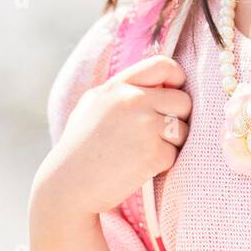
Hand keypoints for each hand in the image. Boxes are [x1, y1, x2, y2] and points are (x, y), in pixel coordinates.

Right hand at [33, 55, 191, 219]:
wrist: (67, 184)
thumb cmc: (79, 148)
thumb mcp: (93, 106)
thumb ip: (122, 92)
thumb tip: (157, 86)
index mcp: (118, 86)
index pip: (163, 66)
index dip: (176, 79)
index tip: (172, 95)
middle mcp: (133, 100)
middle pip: (182, 101)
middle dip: (178, 118)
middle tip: (158, 134)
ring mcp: (145, 126)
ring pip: (183, 130)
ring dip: (171, 144)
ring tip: (143, 153)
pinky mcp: (153, 153)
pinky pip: (174, 154)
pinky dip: (162, 164)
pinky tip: (139, 168)